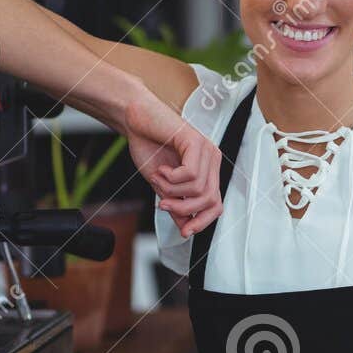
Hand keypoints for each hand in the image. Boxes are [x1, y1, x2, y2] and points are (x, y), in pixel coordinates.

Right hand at [124, 96, 222, 237]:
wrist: (136, 121)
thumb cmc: (149, 147)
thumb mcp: (163, 185)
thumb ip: (177, 205)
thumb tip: (186, 230)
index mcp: (207, 171)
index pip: (216, 205)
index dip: (202, 221)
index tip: (184, 232)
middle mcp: (212, 161)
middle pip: (209, 200)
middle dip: (183, 208)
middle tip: (163, 203)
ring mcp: (207, 151)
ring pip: (198, 189)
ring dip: (171, 189)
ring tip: (159, 177)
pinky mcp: (197, 142)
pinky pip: (190, 174)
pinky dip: (171, 177)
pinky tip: (162, 168)